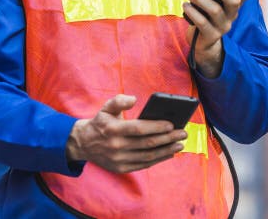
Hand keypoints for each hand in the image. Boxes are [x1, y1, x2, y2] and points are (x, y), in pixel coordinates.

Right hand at [66, 94, 187, 173]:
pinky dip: (158, 159)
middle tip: (183, 133)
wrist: (84, 144)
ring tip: (180, 144)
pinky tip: (169, 153)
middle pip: (147, 144)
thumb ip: (119, 100)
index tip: (171, 124)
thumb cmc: (101, 122)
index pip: (139, 129)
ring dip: (167, 151)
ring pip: (147, 156)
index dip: (156, 127)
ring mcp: (118, 159)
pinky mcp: (121, 168)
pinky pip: (143, 165)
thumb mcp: (106, 107)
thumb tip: (134, 99)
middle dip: (168, 139)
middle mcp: (116, 146)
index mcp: (113, 129)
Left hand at [182, 0, 253, 76]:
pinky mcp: (212, 35)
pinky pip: (202, 22)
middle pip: (234, 1)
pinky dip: (192, 12)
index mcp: (235, 4)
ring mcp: (223, 26)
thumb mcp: (214, 2)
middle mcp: (232, 15)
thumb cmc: (207, 15)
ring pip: (215, 10)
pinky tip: (185, 5)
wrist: (203, 41)